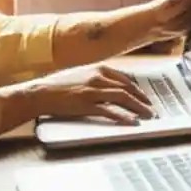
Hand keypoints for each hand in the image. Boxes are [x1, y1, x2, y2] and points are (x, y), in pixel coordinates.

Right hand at [28, 64, 152, 124]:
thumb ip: (97, 77)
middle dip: (142, 99)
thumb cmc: (58, 85)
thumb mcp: (81, 74)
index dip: (137, 89)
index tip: (144, 97)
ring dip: (138, 108)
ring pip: (123, 98)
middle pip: (127, 88)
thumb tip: (112, 86)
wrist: (40, 93)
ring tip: (147, 115)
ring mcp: (93, 91)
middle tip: (150, 108)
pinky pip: (111, 111)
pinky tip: (132, 122)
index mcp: (98, 68)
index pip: (125, 79)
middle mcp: (98, 77)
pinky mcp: (87, 104)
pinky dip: (124, 117)